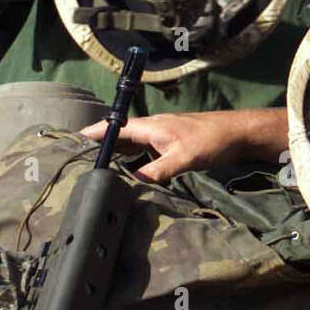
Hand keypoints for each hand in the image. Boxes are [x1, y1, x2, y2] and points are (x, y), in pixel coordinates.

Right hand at [80, 110, 247, 182]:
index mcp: (150, 127)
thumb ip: (159, 170)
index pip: (114, 128)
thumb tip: (133, 182)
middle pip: (119, 137)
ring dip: (117, 155)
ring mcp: (161, 137)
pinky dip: (133, 161)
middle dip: (100, 147)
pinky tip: (130, 174)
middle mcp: (152, 129)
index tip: (72, 141)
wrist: (238, 134)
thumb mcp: (184, 157)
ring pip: (131, 145)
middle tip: (79, 162)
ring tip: (99, 171)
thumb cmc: (212, 140)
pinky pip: (144, 152)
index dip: (93, 134)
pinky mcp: (171, 146)